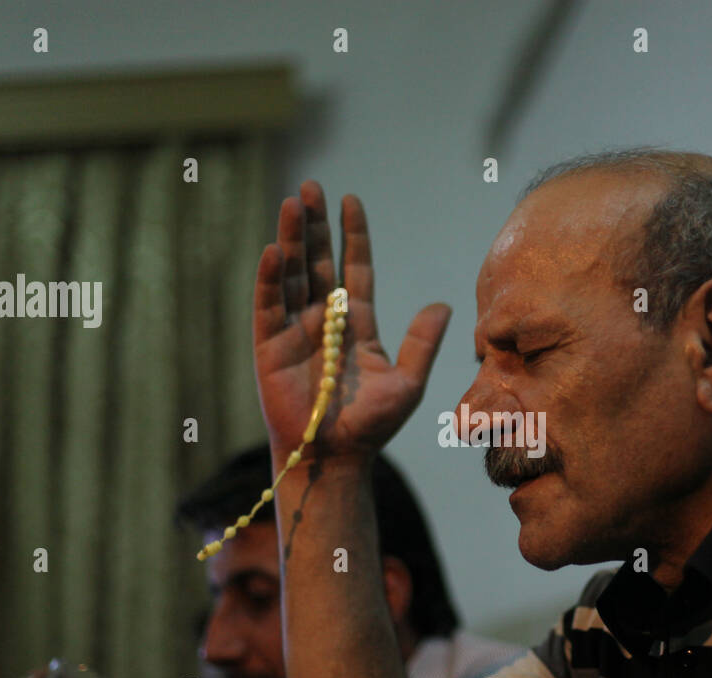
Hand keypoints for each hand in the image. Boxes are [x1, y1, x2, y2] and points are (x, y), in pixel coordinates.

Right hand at [253, 181, 452, 463]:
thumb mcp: (407, 383)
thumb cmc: (371, 426)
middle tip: (312, 187)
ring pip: (292, 274)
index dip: (352, 236)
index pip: (354, 269)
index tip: (350, 201)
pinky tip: (273, 249)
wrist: (334, 457)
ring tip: (293, 203)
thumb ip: (422, 344)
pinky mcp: (270, 346)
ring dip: (292, 239)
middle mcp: (323, 321)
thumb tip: (443, 306)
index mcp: (356, 324)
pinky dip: (269, 277)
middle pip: (318, 262)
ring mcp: (294, 331)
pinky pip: (268, 305)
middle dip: (315, 225)